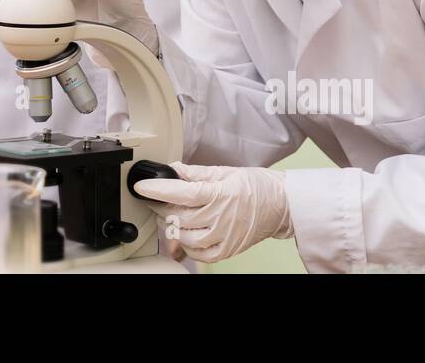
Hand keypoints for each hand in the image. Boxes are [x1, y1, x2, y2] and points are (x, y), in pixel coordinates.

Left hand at [133, 162, 292, 262]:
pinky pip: (201, 255)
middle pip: (180, 217)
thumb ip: (197, 173)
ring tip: (171, 216)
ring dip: (173, 227)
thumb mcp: (226, 171)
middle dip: (162, 208)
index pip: (182, 193)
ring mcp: (225, 237)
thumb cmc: (257, 186)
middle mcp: (222, 218)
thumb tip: (174, 168)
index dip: (158, 190)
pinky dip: (188, 246)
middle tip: (156, 199)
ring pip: (187, 238)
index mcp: (221, 194)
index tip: (141, 187)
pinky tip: (186, 233)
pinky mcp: (229, 250)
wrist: (283, 205)